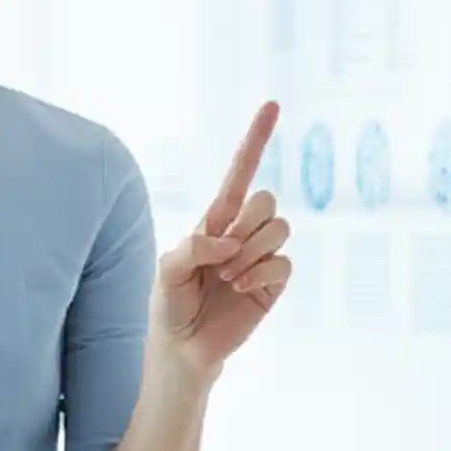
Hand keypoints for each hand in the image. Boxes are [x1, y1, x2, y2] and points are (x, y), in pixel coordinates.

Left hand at [149, 101, 292, 382]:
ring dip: (250, 253)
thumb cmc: (170, 302)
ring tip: (228, 277)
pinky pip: (284, 261)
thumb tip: (227, 241)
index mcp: (215, 218)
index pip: (240, 172)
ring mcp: (261, 255)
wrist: (184, 346)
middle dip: (245, 226)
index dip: (256, 139)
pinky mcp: (274, 281)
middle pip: (266, 199)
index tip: (272, 104)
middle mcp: (242, 230)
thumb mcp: (167, 269)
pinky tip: (240, 288)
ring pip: (278, 227)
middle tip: (222, 257)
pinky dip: (260, 274)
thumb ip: (193, 247)